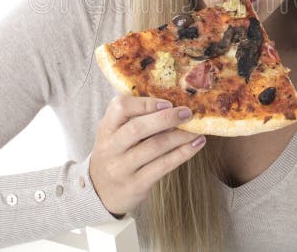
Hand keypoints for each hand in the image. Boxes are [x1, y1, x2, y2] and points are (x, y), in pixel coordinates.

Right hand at [89, 95, 205, 216]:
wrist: (99, 193)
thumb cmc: (115, 156)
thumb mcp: (114, 136)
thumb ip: (134, 121)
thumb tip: (173, 105)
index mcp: (106, 129)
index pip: (119, 107)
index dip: (145, 103)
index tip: (166, 103)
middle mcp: (110, 147)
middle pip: (138, 128)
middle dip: (166, 118)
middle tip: (187, 113)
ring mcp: (121, 168)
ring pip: (154, 147)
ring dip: (180, 137)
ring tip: (196, 130)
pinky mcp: (135, 185)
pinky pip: (162, 166)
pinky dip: (182, 154)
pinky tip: (195, 145)